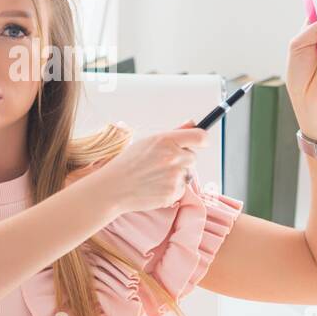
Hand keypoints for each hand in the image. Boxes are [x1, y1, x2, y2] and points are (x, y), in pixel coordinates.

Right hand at [80, 121, 208, 214]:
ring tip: (155, 177)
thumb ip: (174, 133)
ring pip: (187, 174)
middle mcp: (173, 157)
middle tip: (162, 164)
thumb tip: (193, 123)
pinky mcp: (173, 193)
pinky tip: (155, 187)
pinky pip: (181, 189)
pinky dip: (172, 189)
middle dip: (182, 160)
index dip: (202, 139)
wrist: (114, 188)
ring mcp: (174, 176)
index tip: (201, 143)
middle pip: (193, 157)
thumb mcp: (148, 141)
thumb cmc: (128, 163)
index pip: (200, 136)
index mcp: (166, 140)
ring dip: (177, 175)